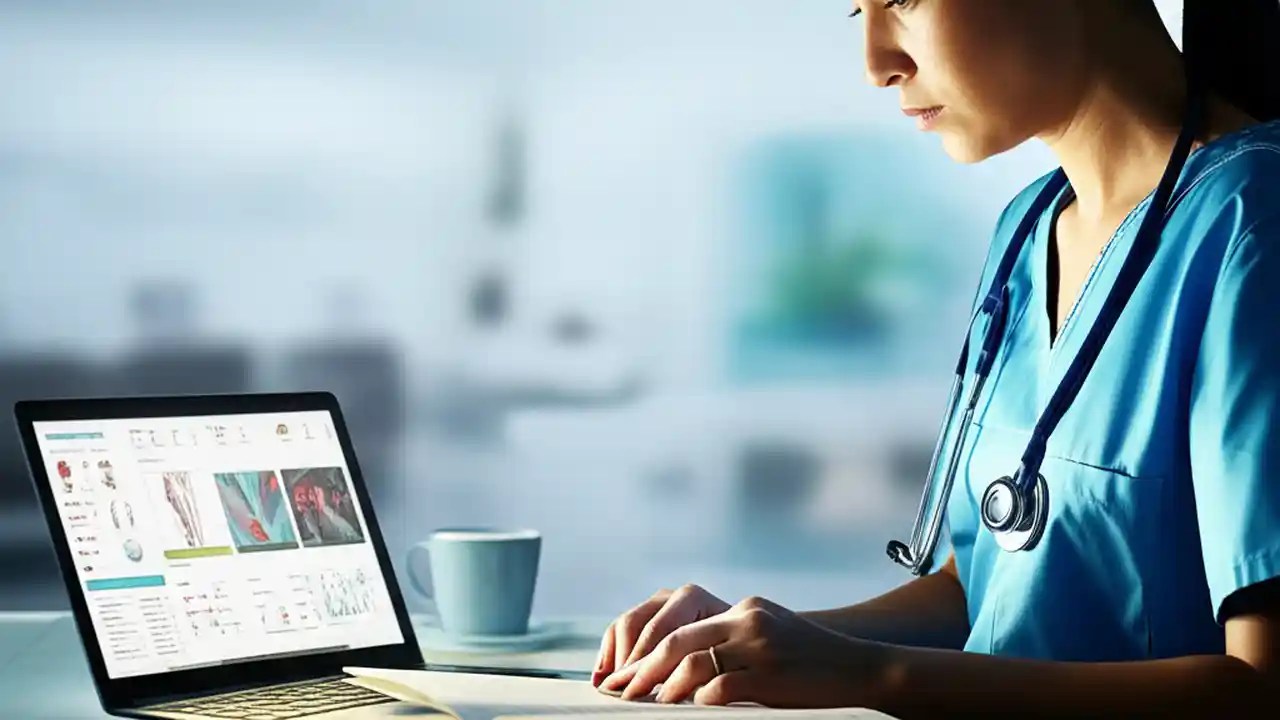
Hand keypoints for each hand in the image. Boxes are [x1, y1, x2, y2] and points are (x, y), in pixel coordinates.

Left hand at [602, 595, 894, 707]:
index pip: (682, 627)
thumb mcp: (771, 637)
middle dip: (644, 669)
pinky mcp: (769, 675)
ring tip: (646, 705)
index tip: (628, 673)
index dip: (650, 652)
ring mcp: (759, 646)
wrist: (865, 669)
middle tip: (621, 691)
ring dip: (663, 689)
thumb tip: (686, 673)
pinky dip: (698, 702)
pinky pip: (719, 689)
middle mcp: (747, 619)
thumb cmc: (815, 662)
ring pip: (692, 664)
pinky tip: (687, 711)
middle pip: (677, 642)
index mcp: (745, 608)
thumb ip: (734, 642)